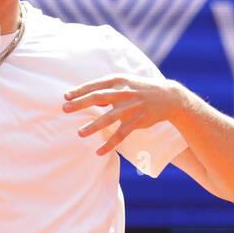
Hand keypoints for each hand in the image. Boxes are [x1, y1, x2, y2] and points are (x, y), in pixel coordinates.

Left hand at [62, 74, 183, 155]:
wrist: (168, 97)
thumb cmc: (139, 89)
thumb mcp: (124, 83)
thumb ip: (105, 90)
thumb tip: (84, 97)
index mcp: (118, 81)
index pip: (95, 85)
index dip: (80, 90)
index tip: (65, 96)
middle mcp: (124, 92)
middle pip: (98, 98)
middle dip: (81, 103)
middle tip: (65, 109)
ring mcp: (131, 107)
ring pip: (109, 118)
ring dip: (93, 126)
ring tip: (79, 133)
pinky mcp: (137, 121)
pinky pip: (121, 134)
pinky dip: (110, 144)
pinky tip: (99, 151)